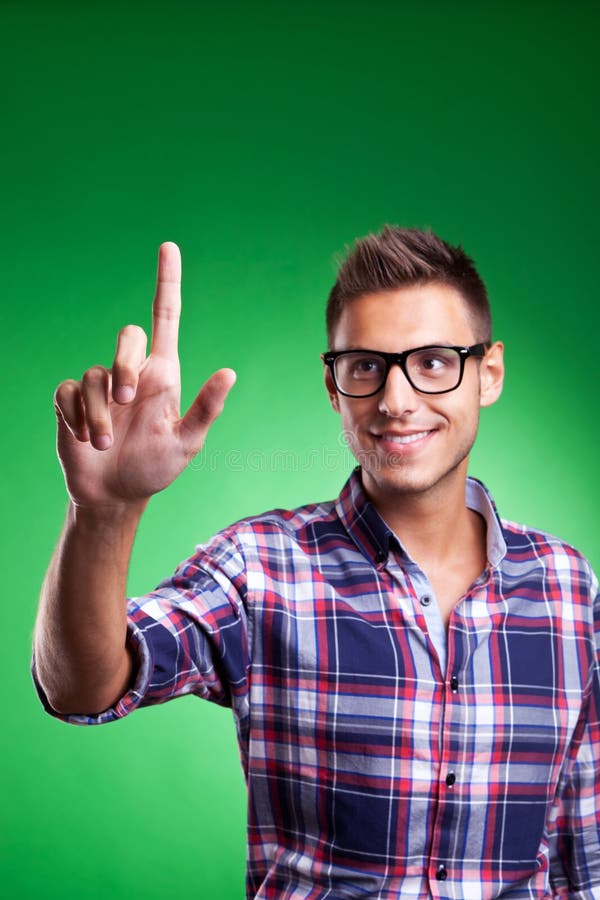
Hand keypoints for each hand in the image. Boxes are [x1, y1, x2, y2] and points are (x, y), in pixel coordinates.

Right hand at [54, 243, 235, 509]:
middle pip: (128, 335)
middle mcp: (132, 373)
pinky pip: (69, 391)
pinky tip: (86, 439)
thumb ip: (206, 409)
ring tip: (107, 444)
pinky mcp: (72, 402)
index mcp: (163, 375)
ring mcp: (101, 387)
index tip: (169, 247)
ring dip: (100, 414)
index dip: (167, 282)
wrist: (115, 495)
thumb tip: (230, 372)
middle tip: (125, 401)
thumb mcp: (186, 442)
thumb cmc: (156, 468)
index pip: (166, 318)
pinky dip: (77, 417)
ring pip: (96, 375)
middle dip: (125, 364)